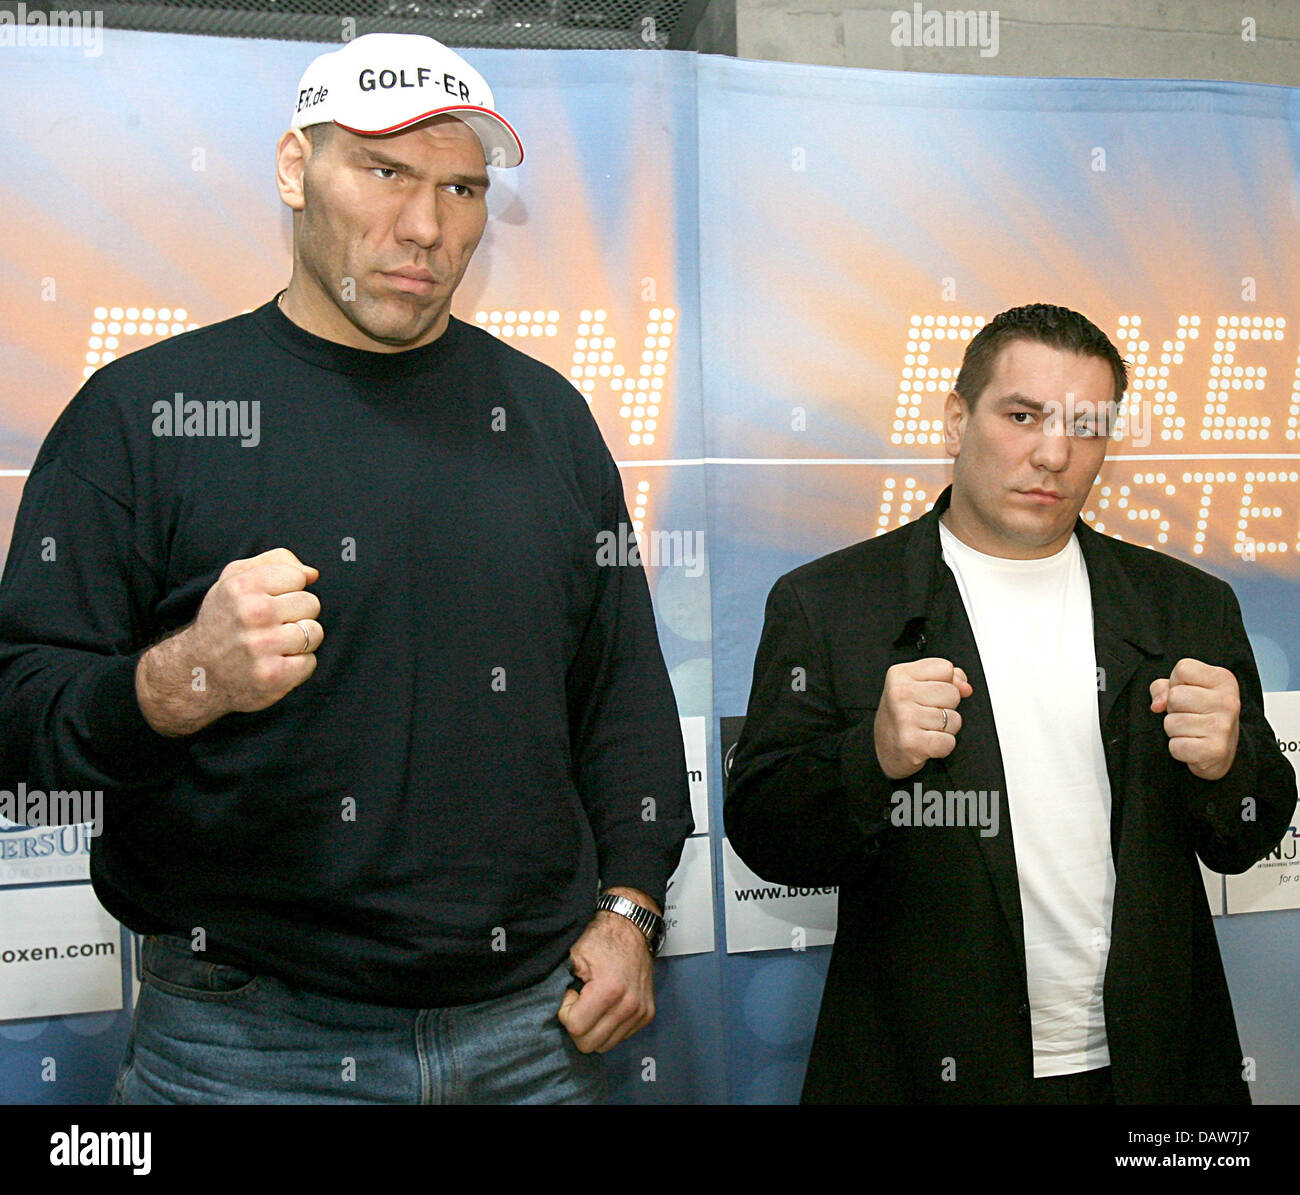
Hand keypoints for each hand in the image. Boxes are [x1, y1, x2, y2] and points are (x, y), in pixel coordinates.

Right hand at [136, 548, 322, 735]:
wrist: (196, 672)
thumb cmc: (223, 620)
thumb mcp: (235, 580)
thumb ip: (275, 563)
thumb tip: (312, 574)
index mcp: (242, 586)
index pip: (298, 576)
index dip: (289, 590)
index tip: (271, 601)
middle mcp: (252, 613)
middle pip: (311, 603)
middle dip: (297, 614)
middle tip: (272, 626)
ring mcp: (262, 646)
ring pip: (315, 633)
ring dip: (301, 641)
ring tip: (275, 645)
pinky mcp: (273, 675)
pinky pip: (310, 662)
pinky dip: (298, 666)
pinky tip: (275, 664)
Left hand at [557, 888, 655, 1053]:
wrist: (632, 927)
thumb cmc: (601, 938)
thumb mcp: (573, 955)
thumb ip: (559, 983)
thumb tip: (548, 1007)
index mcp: (609, 990)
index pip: (576, 1028)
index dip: (566, 1012)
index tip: (570, 993)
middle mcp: (629, 1006)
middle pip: (590, 1044)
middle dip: (578, 1025)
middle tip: (579, 1000)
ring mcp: (640, 1012)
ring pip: (605, 1045)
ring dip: (594, 1028)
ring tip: (593, 1002)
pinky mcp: (647, 1014)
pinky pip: (620, 1037)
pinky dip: (609, 1026)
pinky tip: (606, 1005)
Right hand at [873, 657, 972, 779]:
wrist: (885, 749)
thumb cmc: (904, 716)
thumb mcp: (918, 687)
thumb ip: (946, 678)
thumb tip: (966, 687)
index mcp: (900, 674)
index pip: (946, 668)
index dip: (945, 683)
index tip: (928, 694)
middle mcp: (899, 693)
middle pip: (953, 693)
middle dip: (947, 707)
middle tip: (926, 714)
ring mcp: (904, 717)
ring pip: (954, 719)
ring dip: (945, 728)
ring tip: (925, 729)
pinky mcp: (911, 742)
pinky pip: (949, 742)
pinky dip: (943, 746)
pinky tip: (926, 743)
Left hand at [1150, 658, 1240, 780]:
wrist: (1219, 751)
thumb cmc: (1200, 714)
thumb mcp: (1185, 690)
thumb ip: (1163, 687)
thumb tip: (1157, 705)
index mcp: (1223, 679)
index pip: (1182, 668)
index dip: (1175, 682)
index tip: (1189, 693)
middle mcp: (1228, 701)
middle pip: (1174, 696)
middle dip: (1173, 708)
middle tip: (1191, 715)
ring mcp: (1223, 726)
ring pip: (1171, 722)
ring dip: (1174, 730)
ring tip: (1192, 731)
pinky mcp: (1216, 750)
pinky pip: (1175, 746)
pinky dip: (1178, 748)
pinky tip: (1194, 745)